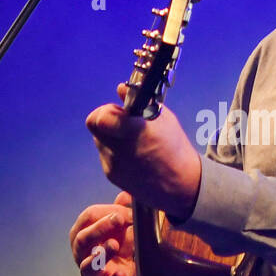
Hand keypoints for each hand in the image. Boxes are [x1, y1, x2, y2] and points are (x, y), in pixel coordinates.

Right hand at [69, 192, 135, 275]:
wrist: (134, 270)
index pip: (89, 216)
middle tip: (120, 219)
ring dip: (102, 251)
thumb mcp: (125, 223)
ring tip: (115, 245)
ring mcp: (90, 267)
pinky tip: (120, 274)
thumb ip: (123, 208)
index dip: (106, 212)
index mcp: (83, 230)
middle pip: (83, 236)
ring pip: (87, 260)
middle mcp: (81, 250)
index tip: (127, 212)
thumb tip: (126, 195)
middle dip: (101, 227)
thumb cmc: (123, 241)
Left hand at [85, 85, 201, 220]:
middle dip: (107, 120)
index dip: (107, 111)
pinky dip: (116, 151)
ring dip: (112, 135)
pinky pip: (106, 155)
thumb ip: (139, 102)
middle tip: (124, 122)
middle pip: (95, 126)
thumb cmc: (175, 149)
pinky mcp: (111, 175)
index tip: (120, 111)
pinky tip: (134, 154)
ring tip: (133, 140)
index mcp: (134, 132)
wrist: (181, 186)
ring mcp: (113, 165)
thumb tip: (120, 89)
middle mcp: (119, 149)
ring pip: (100, 140)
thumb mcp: (164, 119)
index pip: (100, 117)